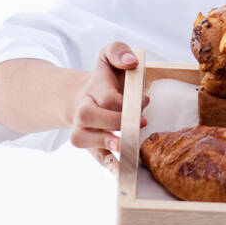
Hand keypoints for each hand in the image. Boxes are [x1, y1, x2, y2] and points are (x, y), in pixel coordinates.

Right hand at [70, 41, 149, 176]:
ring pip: (82, 138)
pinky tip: (123, 174)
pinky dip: (109, 166)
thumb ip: (119, 51)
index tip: (143, 101)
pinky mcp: (92, 146)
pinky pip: (95, 157)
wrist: (84, 96)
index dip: (124, 101)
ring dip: (104, 144)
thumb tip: (132, 62)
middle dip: (113, 121)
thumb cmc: (105, 78)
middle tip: (139, 124)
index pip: (105, 97)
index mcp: (92, 89)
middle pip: (88, 117)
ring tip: (125, 149)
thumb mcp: (109, 55)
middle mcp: (83, 111)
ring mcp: (84, 130)